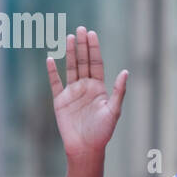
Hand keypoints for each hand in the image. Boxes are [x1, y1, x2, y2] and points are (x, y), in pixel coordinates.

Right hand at [47, 26, 127, 159]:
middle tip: (81, 29)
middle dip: (82, 46)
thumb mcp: (114, 110)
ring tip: (69, 37)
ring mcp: (72, 92)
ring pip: (70, 68)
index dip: (94, 49)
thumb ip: (118, 91)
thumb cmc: (103, 131)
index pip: (96, 63)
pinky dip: (52, 71)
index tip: (92, 33)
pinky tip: (50, 58)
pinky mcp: (60, 100)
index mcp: (99, 88)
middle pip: (83, 62)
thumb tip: (125, 72)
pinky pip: (55, 83)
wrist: (86, 147)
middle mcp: (85, 87)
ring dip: (69, 53)